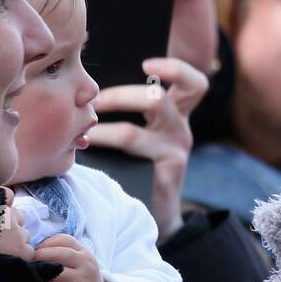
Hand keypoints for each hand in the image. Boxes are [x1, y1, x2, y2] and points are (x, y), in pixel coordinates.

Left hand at [86, 56, 207, 240]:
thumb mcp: (140, 137)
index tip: (146, 63)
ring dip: (118, 97)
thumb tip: (85, 86)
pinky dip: (106, 133)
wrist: (153, 217)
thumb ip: (127, 113)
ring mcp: (178, 143)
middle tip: (124, 78)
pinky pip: (134, 138)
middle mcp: (182, 124)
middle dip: (163, 70)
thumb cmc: (136, 170)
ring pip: (157, 102)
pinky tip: (87, 139)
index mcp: (177, 113)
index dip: (176, 67)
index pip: (193, 82)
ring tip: (91, 106)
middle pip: (194, 85)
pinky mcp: (170, 162)